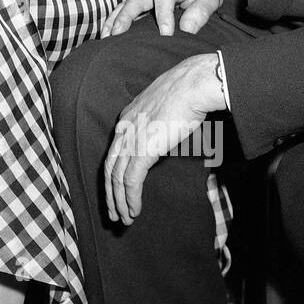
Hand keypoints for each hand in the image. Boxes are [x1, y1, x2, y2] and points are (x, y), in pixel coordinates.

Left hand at [103, 54, 223, 224]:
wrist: (193, 84)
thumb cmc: (187, 92)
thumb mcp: (164, 107)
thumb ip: (158, 123)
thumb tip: (164, 134)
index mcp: (127, 118)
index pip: (114, 153)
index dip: (113, 175)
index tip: (116, 191)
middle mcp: (124, 129)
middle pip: (110, 168)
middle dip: (110, 194)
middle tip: (113, 214)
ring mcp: (132, 139)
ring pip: (117, 179)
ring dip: (120, 202)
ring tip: (125, 219)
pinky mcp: (143, 149)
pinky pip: (131, 181)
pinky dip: (130, 199)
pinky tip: (134, 211)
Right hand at [105, 0, 221, 36]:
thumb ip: (201, 12)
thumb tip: (186, 29)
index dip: (164, 15)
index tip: (166, 34)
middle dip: (126, 16)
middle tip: (119, 34)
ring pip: (126, 5)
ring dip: (114, 19)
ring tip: (106, 36)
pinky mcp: (143, 5)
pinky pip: (124, 10)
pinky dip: (113, 20)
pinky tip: (107, 35)